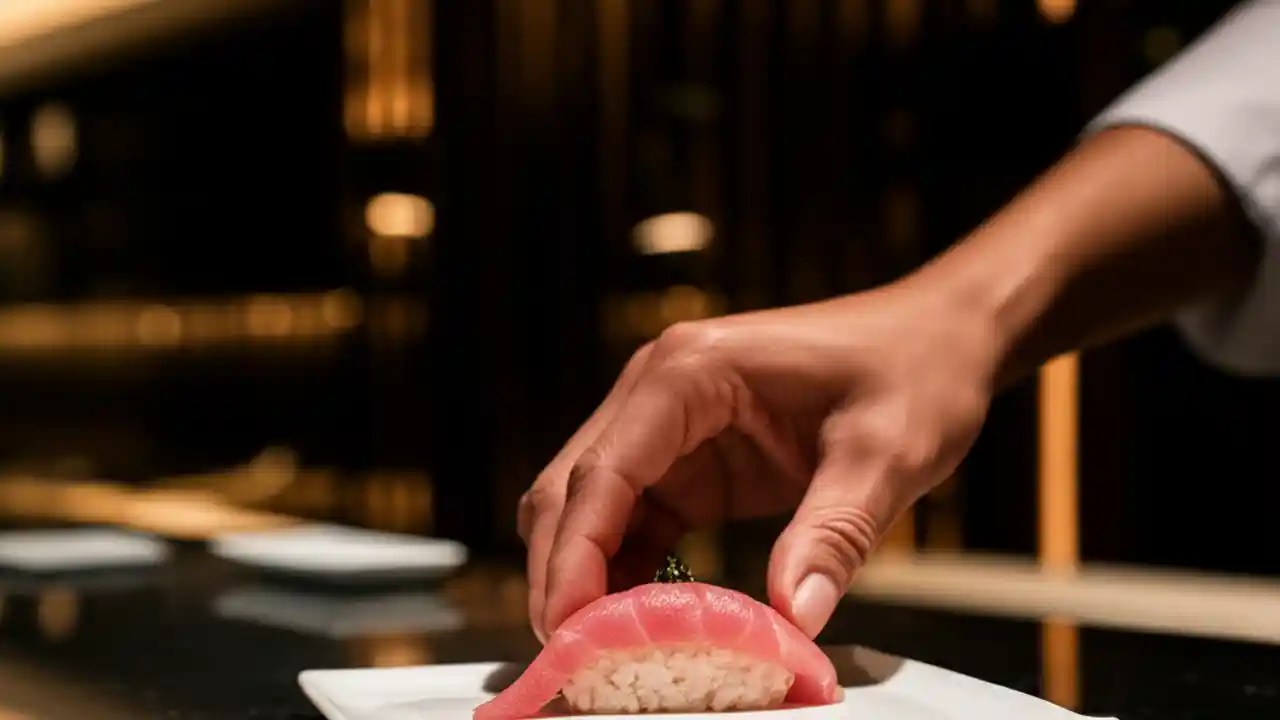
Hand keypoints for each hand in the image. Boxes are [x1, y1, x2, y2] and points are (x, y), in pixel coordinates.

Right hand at [520, 277, 999, 640]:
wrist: (939, 336)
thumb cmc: (916, 370)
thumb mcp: (887, 454)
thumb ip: (833, 533)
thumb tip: (791, 621)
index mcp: (689, 373)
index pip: (603, 471)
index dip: (574, 556)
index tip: (568, 630)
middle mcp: (660, 391)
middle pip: (575, 490)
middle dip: (564, 574)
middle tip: (575, 659)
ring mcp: (670, 424)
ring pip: (592, 509)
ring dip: (588, 578)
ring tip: (601, 654)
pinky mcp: (690, 457)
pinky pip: (636, 521)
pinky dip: (628, 573)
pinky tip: (644, 624)